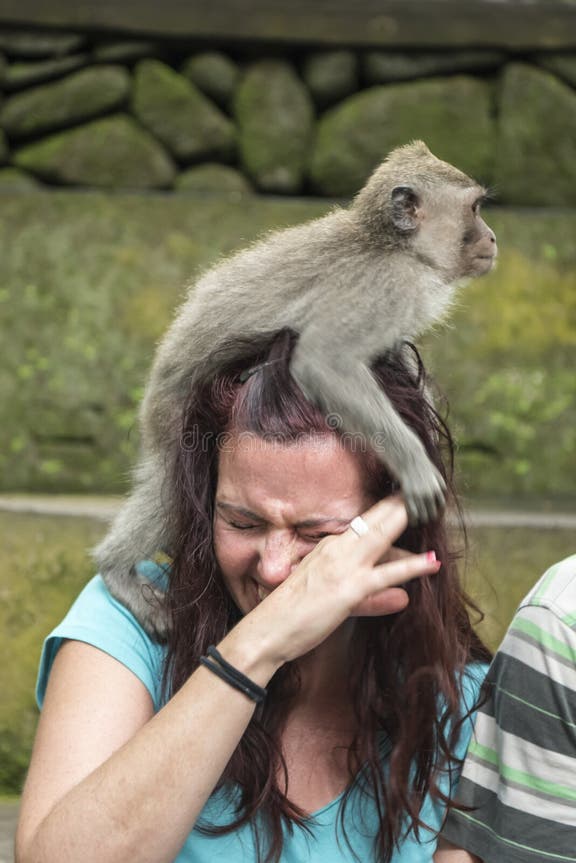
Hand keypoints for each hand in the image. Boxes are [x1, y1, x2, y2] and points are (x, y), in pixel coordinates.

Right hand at [234, 495, 440, 667]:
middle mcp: (337, 549)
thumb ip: (360, 589)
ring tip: (431, 507)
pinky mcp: (350, 588)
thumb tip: (398, 594)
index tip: (406, 495)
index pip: (363, 521)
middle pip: (375, 519)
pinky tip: (432, 562)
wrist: (268, 630)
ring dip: (406, 519)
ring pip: (382, 535)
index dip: (387, 508)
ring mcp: (344, 567)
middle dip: (400, 502)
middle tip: (425, 488)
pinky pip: (387, 574)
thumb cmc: (291, 613)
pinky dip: (412, 567)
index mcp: (329, 547)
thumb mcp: (324, 590)